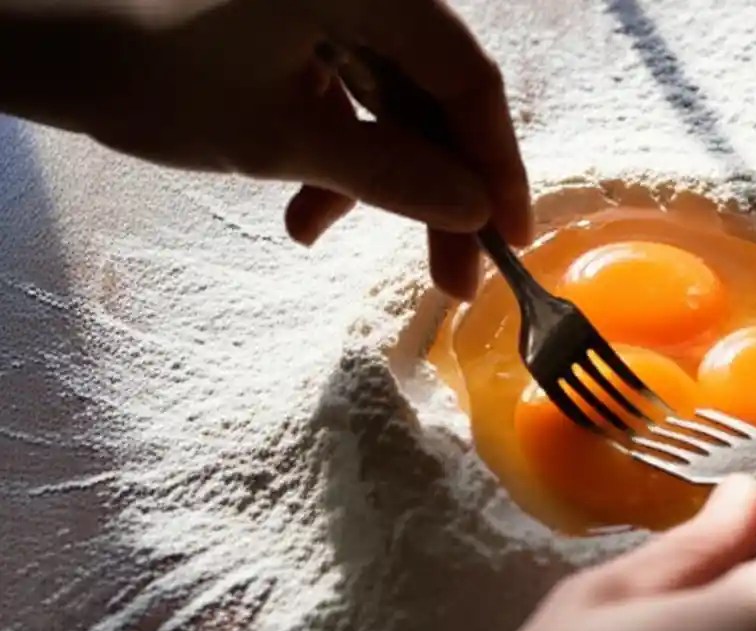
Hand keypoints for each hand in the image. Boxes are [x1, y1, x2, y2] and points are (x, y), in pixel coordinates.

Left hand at [0, 0, 529, 297]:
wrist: (42, 36)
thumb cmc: (154, 75)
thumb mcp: (282, 137)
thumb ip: (393, 173)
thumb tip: (475, 211)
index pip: (466, 74)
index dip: (495, 162)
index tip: (508, 240)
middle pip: (431, 89)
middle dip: (437, 185)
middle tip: (450, 276)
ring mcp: (325, 0)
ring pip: (388, 95)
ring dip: (377, 175)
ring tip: (334, 241)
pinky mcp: (293, 17)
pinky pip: (343, 86)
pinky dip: (334, 147)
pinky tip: (303, 209)